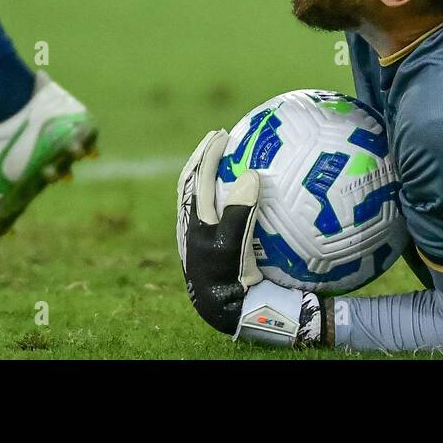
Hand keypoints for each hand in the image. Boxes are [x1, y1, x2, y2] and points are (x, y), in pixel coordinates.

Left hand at [175, 130, 324, 344]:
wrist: (223, 309)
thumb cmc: (229, 277)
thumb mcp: (234, 245)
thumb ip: (241, 211)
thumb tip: (250, 175)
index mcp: (195, 219)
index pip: (198, 177)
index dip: (209, 153)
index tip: (223, 134)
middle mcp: (192, 223)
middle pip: (192, 180)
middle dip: (203, 156)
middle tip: (219, 137)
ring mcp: (198, 233)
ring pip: (198, 194)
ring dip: (208, 172)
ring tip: (225, 157)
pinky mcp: (208, 243)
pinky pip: (211, 208)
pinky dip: (220, 191)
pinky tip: (240, 191)